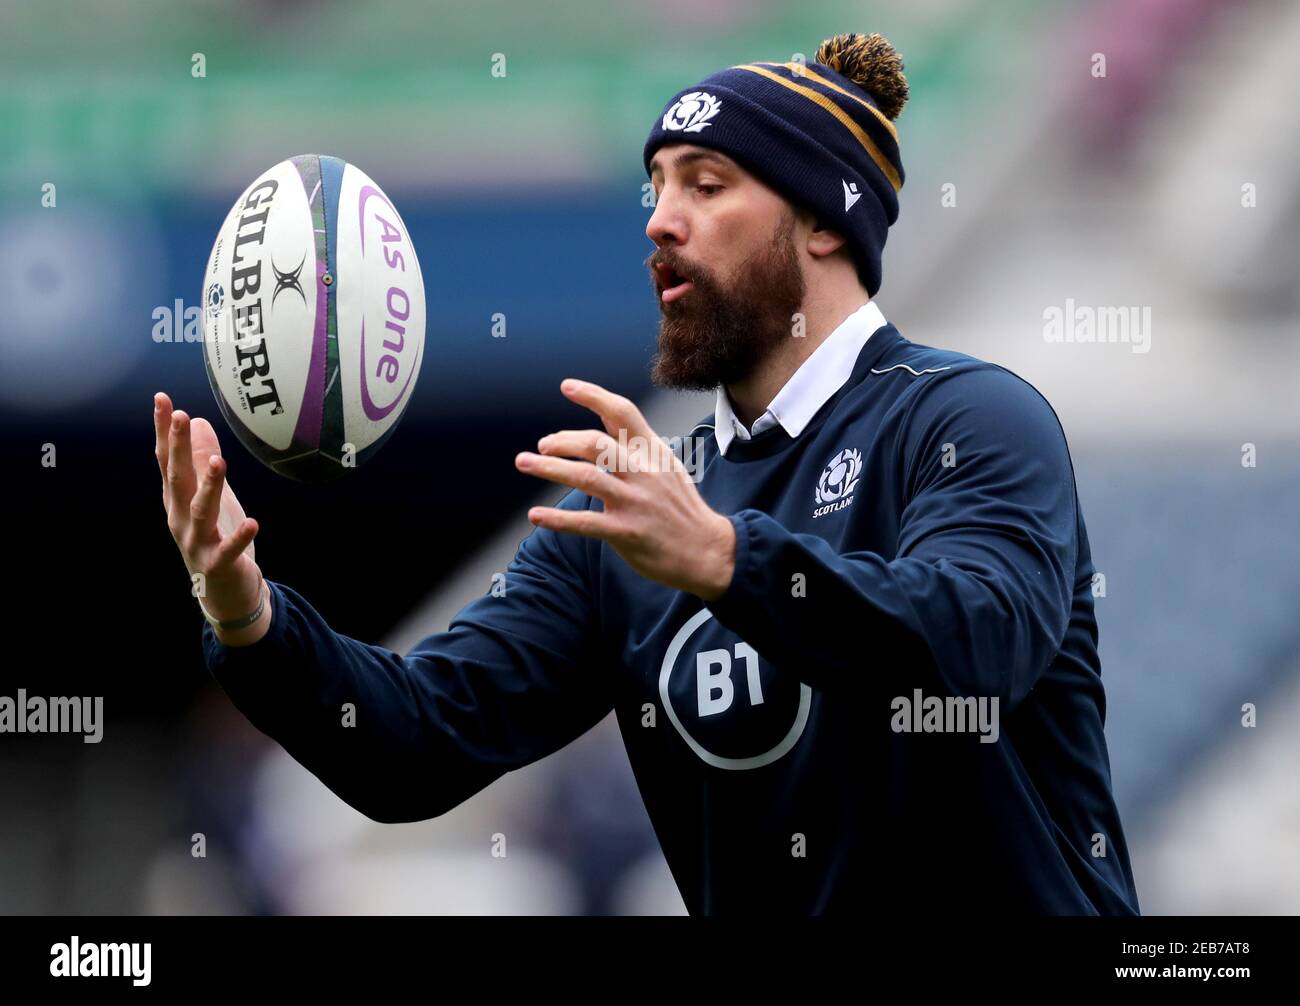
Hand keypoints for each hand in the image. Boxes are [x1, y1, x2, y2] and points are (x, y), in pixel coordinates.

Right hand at [154, 392, 263, 622]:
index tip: (163, 400)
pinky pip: (228, 550)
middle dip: (178, 449)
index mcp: (177, 500)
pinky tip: (253, 523)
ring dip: (209, 486)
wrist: (224, 592)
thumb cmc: (216, 537)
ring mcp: (197, 543)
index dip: (164, 431)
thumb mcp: (209, 495)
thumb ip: (202, 461)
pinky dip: (239, 538)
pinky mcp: (218, 564)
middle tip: (182, 417)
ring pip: (201, 512)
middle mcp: (180, 519)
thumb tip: (198, 420)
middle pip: (178, 480)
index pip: (167, 460)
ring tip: (220, 462)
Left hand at [514, 379, 735, 599]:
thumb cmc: (681, 508)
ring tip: (524, 462)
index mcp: (653, 453)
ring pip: (585, 477)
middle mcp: (644, 473)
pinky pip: (584, 523)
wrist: (707, 551)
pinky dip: (556, 518)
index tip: (566, 386)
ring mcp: (635, 502)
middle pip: (596, 443)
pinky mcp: (626, 532)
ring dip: (548, 468)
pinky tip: (535, 515)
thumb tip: (605, 416)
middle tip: (542, 446)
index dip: (593, 396)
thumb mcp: (667, 466)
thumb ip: (636, 443)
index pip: (622, 413)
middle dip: (562, 440)